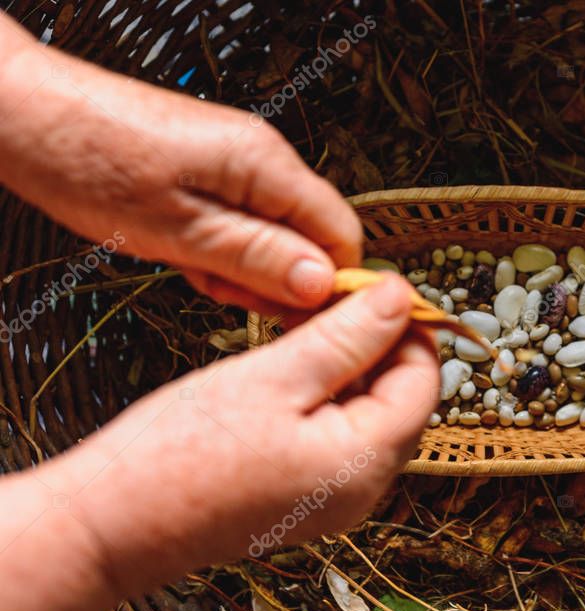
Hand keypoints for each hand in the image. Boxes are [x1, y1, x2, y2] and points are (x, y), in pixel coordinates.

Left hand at [0, 16, 358, 312]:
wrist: (24, 113)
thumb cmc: (86, 161)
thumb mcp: (177, 229)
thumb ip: (257, 257)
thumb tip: (325, 285)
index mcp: (266, 165)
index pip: (343, 235)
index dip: (328, 283)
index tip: (293, 314)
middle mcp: (263, 158)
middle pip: (311, 238)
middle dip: (274, 277)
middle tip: (220, 287)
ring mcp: (238, 162)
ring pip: (274, 235)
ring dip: (240, 266)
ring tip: (189, 264)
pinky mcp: (213, 170)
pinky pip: (241, 222)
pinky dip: (217, 248)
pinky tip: (179, 249)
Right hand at [2, 277, 439, 610]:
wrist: (112, 525)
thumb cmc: (182, 452)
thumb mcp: (274, 377)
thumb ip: (347, 338)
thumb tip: (402, 298)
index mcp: (367, 462)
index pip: (423, 379)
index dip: (405, 325)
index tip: (369, 284)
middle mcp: (363, 490)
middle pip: (401, 398)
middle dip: (376, 343)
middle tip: (329, 299)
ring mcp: (334, 499)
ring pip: (368, 415)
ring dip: (349, 365)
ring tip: (303, 325)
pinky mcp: (304, 499)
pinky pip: (337, 437)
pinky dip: (326, 396)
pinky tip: (291, 366)